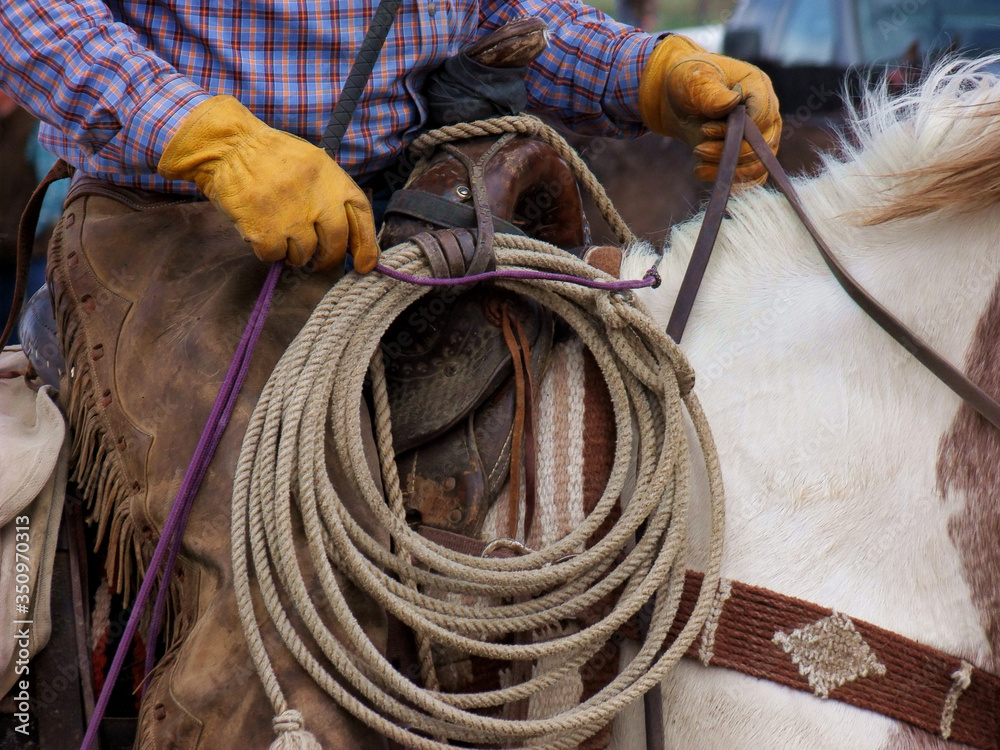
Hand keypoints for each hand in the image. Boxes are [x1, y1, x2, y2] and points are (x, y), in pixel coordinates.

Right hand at [158, 95, 378, 271]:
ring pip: (305, 254)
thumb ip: (331, 196)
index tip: (364, 265)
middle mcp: (316, 198)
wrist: (229, 146)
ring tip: (284, 238)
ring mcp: (290, 215)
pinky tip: (263, 233)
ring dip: (296, 255)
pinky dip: (270, 252)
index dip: (366, 246)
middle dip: (329, 259)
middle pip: (336, 243)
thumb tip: (350, 241)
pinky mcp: (263, 229)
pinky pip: (275, 255)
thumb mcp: (313, 165)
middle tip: (318, 261)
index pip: (361, 217)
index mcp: (332, 178)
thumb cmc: (273, 159)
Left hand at [638, 35, 780, 183]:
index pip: (762, 118)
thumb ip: (712, 93)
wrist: (675, 97)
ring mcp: (760, 136)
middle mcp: (766, 113)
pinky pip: (750, 177)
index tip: (705, 128)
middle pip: (763, 146)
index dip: (736, 130)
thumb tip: (732, 102)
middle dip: (729, 152)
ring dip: (727, 169)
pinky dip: (728, 179)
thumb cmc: (688, 80)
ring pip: (757, 165)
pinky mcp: (748, 154)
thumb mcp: (695, 81)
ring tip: (697, 163)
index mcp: (758, 88)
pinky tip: (702, 172)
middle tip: (697, 150)